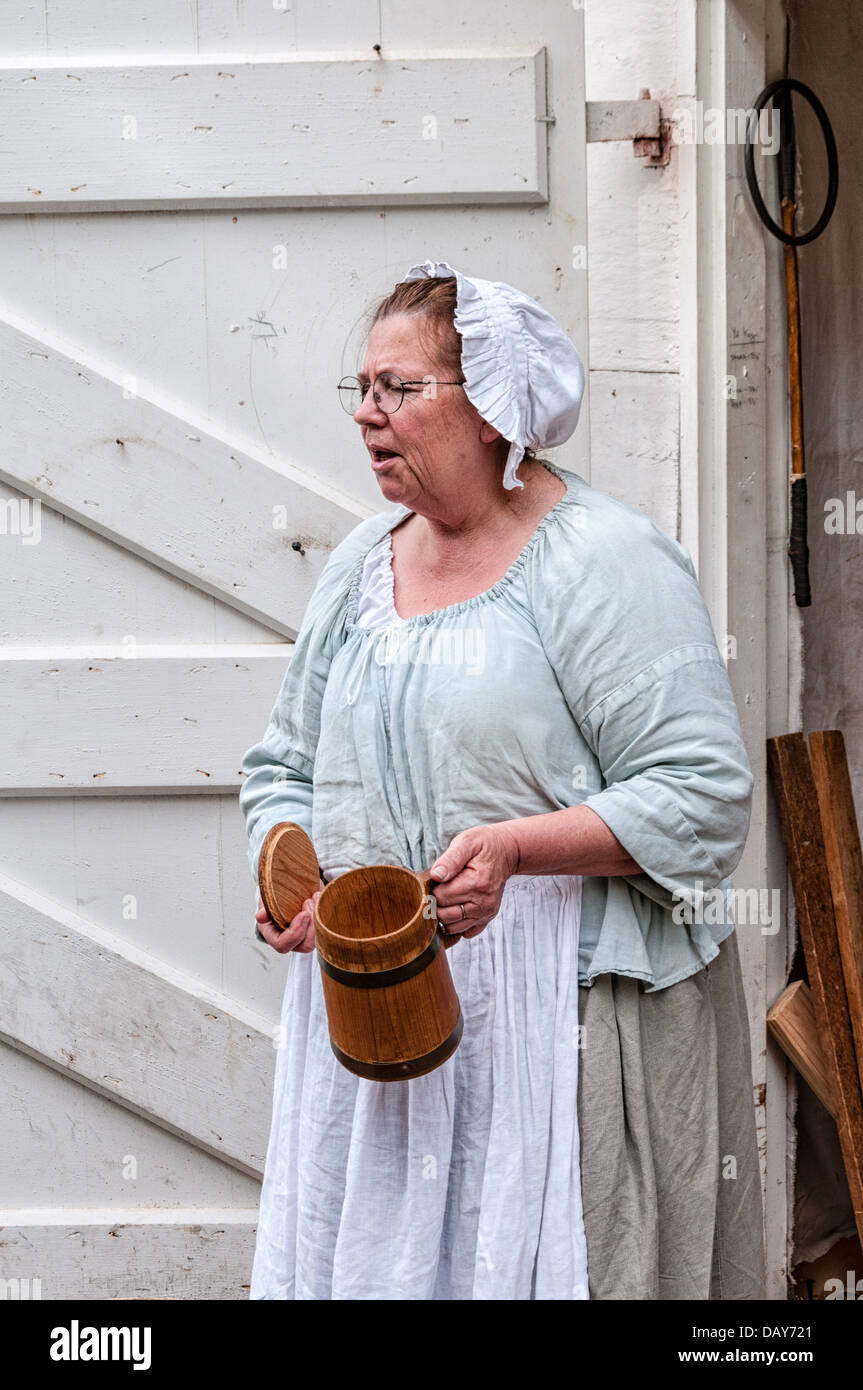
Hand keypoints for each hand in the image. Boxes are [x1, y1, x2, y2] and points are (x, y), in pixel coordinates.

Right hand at [255, 879, 325, 953]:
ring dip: (320, 918)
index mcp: (274, 936)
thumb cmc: (274, 897)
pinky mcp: (317, 930)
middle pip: (305, 946)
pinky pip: (326, 928)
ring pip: (318, 939)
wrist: (286, 890)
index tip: (303, 914)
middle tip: (309, 902)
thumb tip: (260, 917)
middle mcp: (291, 941)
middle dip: (311, 926)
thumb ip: (265, 909)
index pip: (283, 945)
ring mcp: (306, 937)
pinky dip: (326, 912)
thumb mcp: (267, 900)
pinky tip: (320, 896)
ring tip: (315, 896)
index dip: (295, 933)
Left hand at [428, 824, 519, 940]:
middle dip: (437, 903)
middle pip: (445, 915)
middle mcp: (484, 902)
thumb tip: (436, 876)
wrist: (508, 851)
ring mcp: (487, 912)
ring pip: (453, 927)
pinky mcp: (487, 917)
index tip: (438, 878)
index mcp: (477, 883)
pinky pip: (466, 932)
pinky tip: (456, 908)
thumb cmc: (485, 844)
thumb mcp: (467, 841)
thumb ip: (450, 859)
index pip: (441, 897)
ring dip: (445, 915)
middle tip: (441, 887)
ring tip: (448, 896)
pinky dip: (457, 924)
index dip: (433, 888)